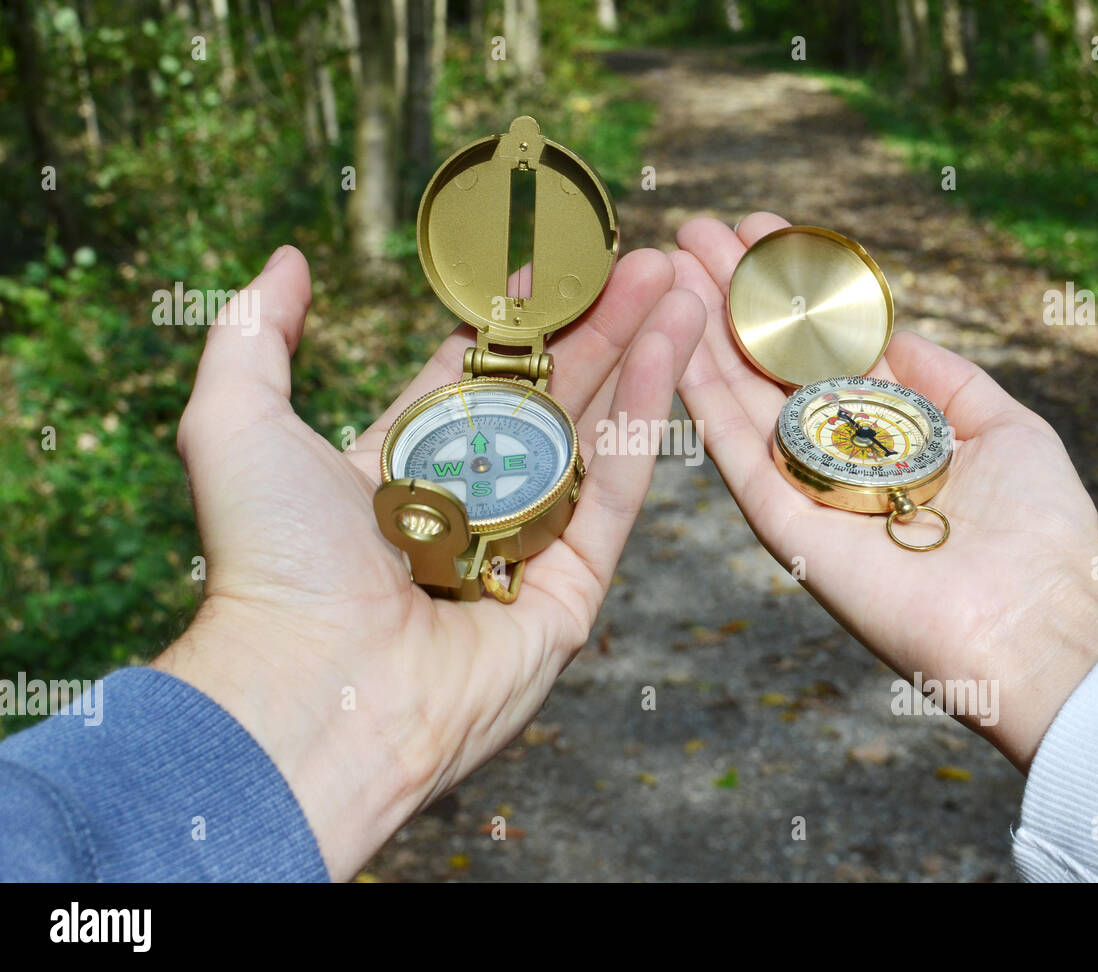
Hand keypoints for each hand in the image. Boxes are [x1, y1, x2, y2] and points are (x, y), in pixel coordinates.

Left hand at [153, 245, 704, 878]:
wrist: (314, 691)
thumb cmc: (267, 563)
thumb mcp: (235, 422)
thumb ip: (257, 334)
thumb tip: (289, 262)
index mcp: (396, 471)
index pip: (471, 382)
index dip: (513, 323)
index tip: (550, 266)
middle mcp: (465, 508)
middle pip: (546, 399)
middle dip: (595, 325)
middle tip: (644, 261)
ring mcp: (525, 551)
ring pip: (593, 436)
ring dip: (638, 354)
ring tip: (680, 285)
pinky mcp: (572, 593)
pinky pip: (614, 491)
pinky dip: (645, 416)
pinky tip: (670, 345)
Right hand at [671, 213, 1097, 772]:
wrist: (1033, 624)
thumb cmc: (1040, 530)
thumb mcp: (1006, 426)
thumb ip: (945, 379)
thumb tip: (896, 334)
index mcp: (887, 432)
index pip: (825, 346)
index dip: (794, 288)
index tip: (763, 228)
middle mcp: (837, 457)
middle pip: (773, 362)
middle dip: (736, 293)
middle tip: (698, 229)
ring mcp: (804, 488)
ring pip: (741, 396)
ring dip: (705, 327)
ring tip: (675, 261)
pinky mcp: (782, 524)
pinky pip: (732, 450)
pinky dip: (702, 391)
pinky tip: (679, 334)